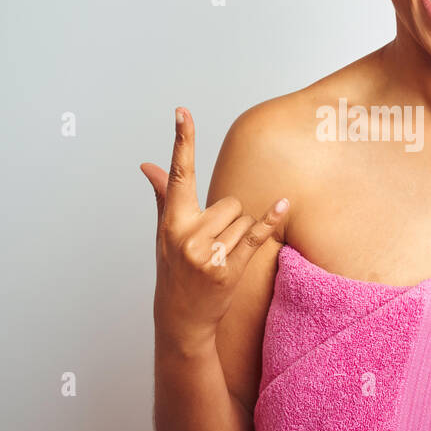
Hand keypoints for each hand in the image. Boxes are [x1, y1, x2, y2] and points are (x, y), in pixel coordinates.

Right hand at [140, 107, 288, 350]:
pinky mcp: (229, 268)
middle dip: (227, 218)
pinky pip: (256, 234)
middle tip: (212, 244)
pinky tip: (283, 204)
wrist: (180, 319)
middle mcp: (187, 234)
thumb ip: (162, 195)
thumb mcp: (164, 233)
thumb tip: (147, 164)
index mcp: (171, 221)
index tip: (182, 111)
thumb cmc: (173, 270)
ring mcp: (208, 253)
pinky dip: (270, 220)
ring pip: (243, 218)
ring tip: (220, 256)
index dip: (181, 140)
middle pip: (228, 201)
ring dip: (239, 234)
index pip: (177, 173)